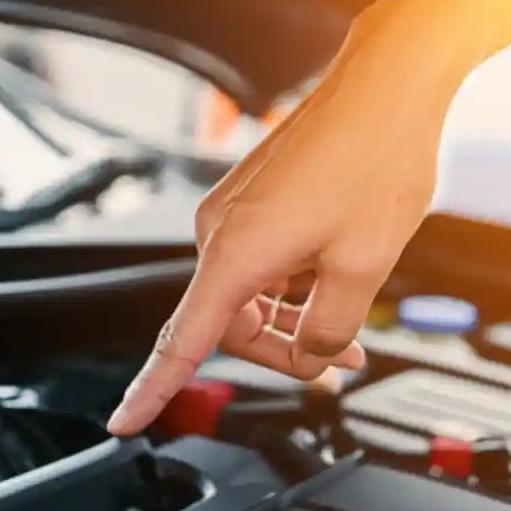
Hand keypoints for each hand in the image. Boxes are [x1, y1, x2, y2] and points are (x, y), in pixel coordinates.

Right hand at [106, 19, 456, 434]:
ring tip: (352, 326)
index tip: (124, 423)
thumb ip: (329, 328)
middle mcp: (221, 231)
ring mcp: (234, 213)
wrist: (386, 87)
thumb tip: (311, 355)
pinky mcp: (251, 201)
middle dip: (284, 351)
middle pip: (231, 326)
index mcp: (237, 253)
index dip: (152, 389)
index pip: (183, 341)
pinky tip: (335, 276)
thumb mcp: (365, 266)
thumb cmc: (376, 159)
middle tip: (345, 359)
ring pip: (249, 296)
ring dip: (293, 320)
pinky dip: (292, 286)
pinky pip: (259, 264)